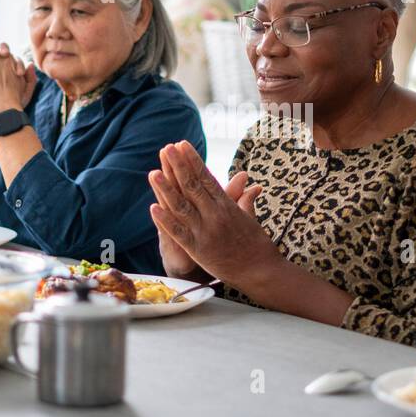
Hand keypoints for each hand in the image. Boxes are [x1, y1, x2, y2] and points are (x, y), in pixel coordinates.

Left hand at [148, 142, 271, 283]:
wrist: (261, 271)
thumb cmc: (257, 245)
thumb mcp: (251, 218)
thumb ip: (245, 201)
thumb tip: (250, 186)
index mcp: (227, 205)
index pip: (207, 177)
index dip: (193, 160)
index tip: (182, 145)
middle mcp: (215, 214)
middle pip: (193, 186)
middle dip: (178, 166)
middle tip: (167, 148)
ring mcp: (205, 231)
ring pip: (182, 206)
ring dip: (166, 189)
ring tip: (154, 173)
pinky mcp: (198, 249)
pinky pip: (178, 233)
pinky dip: (165, 220)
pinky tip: (153, 208)